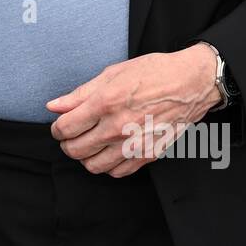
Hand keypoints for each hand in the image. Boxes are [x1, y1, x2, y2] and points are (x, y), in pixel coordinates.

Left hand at [45, 44, 222, 178]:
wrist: (191, 83)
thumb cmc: (154, 73)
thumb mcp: (113, 73)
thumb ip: (80, 93)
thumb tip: (54, 106)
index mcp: (106, 102)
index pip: (66, 127)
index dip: (56, 128)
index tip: (60, 125)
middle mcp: (118, 127)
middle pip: (76, 150)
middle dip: (67, 143)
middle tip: (71, 135)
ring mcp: (134, 144)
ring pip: (93, 166)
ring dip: (85, 157)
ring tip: (88, 144)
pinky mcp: (148, 154)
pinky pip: (117, 172)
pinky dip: (107, 166)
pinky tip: (108, 152)